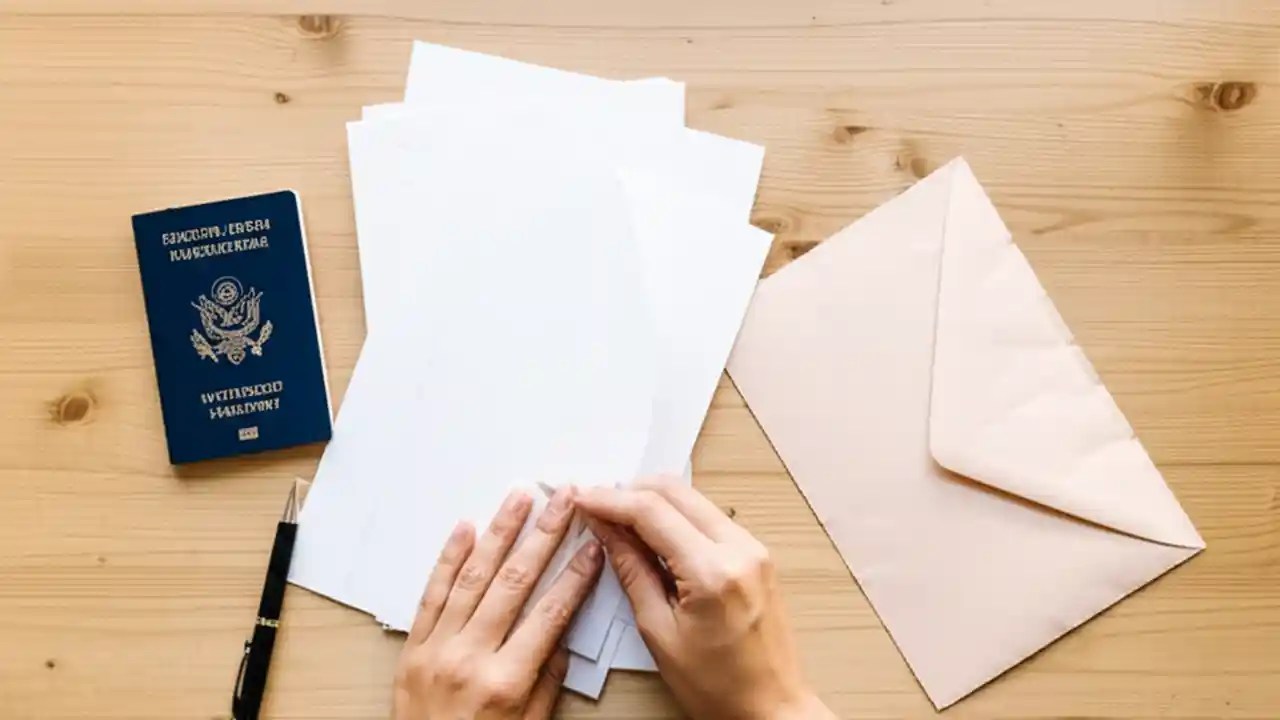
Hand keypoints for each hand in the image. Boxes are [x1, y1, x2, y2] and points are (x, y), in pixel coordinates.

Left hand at [394, 488, 603, 719]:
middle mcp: (470, 657)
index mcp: (505, 682)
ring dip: (499, 532)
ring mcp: (437, 648)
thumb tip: (561, 634)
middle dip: (543, 535)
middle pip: (514, 582)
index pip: (549, 615)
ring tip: (519, 498)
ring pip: (472, 577)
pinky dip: (448, 558)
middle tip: (562, 500)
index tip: (593, 544)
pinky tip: (465, 528)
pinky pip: (431, 594)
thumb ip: (546, 682)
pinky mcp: (412, 648)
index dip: (574, 576)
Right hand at [575, 478, 834, 719]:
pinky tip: (653, 536)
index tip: (582, 498)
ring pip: (693, 499)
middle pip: (675, 491)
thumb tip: (607, 531)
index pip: (652, 511)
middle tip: (596, 504)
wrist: (772, 708)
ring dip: (654, 502)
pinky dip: (677, 517)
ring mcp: (754, 548)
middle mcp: (740, 549)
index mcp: (714, 572)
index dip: (610, 500)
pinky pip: (710, 517)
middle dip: (630, 491)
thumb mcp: (659, 632)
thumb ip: (632, 571)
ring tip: (619, 522)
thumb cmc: (719, 687)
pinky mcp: (758, 554)